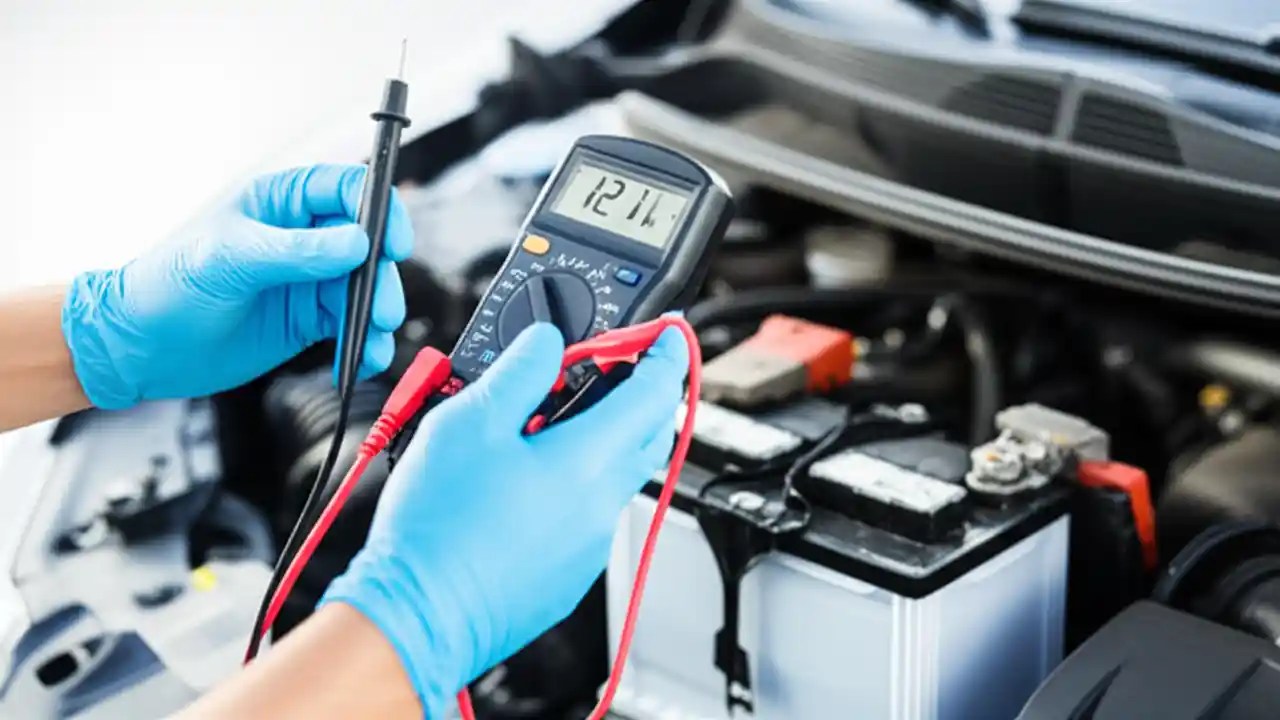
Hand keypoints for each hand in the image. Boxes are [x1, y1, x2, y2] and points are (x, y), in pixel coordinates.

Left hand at [61, 164, 412, 408]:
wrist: (142, 347)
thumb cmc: (168, 285)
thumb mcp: (230, 260)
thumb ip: (296, 252)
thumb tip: (356, 243)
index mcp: (280, 201)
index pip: (348, 189)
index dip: (379, 211)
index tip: (392, 244)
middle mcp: (302, 236)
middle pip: (368, 243)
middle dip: (382, 276)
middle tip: (383, 309)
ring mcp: (309, 278)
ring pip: (365, 287)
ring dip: (377, 313)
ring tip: (374, 339)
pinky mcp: (309, 318)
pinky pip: (352, 324)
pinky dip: (364, 341)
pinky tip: (362, 356)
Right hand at [321, 323, 687, 716]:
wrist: (417, 616)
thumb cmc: (437, 528)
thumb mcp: (467, 421)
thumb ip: (519, 371)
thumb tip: (547, 343)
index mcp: (587, 460)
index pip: (656, 393)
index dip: (667, 356)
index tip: (667, 337)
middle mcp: (600, 506)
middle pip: (649, 437)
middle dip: (646, 398)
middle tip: (617, 372)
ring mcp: (587, 547)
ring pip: (615, 479)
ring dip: (601, 444)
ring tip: (547, 428)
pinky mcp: (568, 577)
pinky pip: (588, 519)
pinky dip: (575, 488)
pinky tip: (527, 484)